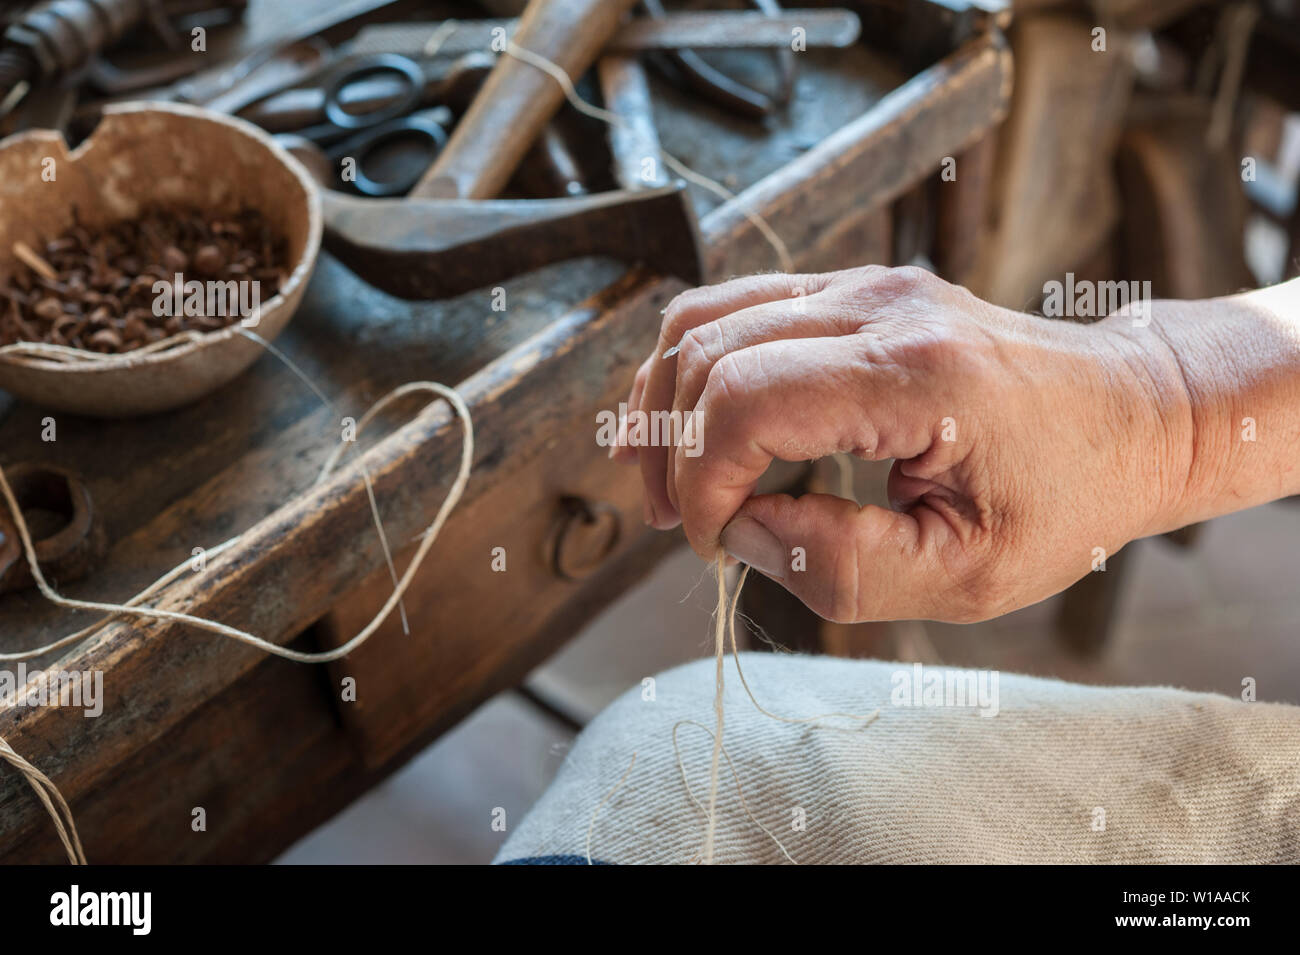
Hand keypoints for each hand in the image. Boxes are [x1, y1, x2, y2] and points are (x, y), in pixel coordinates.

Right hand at [615, 265, 1195, 622]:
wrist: (1134, 413)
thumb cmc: (1068, 495)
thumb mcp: (970, 573)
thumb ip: (845, 568)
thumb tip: (745, 535)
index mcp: (917, 373)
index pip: (745, 402)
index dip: (701, 483)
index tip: (713, 545)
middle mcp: (881, 306)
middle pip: (707, 353)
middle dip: (671, 451)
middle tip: (683, 526)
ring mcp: (864, 284)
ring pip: (704, 318)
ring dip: (667, 404)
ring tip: (673, 483)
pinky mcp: (855, 289)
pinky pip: (737, 310)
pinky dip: (695, 371)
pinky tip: (693, 429)